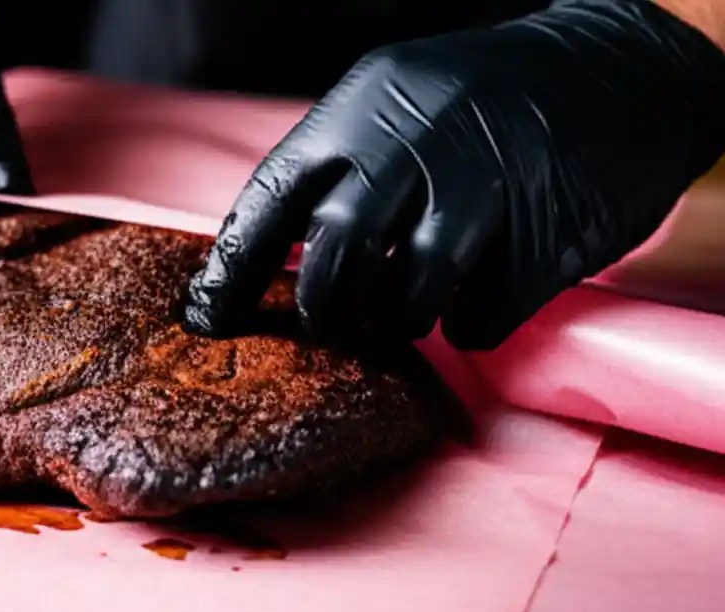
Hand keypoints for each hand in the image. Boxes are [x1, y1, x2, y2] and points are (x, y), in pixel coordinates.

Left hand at [184, 0, 724, 349]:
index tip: (207, 316)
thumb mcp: (399, 98)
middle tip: (325, 328)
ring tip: (396, 318)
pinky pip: (479, 316)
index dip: (233, 268)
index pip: (272, 197)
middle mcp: (419, 142)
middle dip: (321, 311)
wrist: (618, 69)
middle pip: (335, 258)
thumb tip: (271, 254)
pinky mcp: (544, 238)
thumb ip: (340, 165)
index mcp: (366, 105)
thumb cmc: (484, 99)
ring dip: (393, 324)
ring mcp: (485, 189)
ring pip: (407, 296)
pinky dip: (465, 326)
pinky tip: (468, 305)